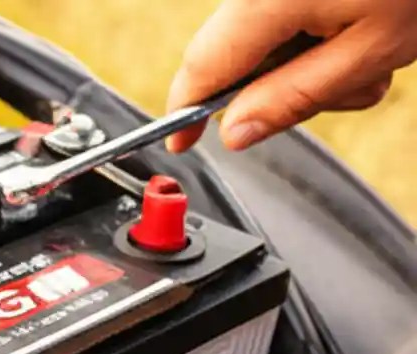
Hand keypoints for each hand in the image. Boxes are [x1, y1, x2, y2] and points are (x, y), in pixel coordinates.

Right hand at [166, 0, 416, 152]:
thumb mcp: (369, 53)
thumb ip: (292, 97)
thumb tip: (234, 131)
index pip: (202, 66)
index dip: (186, 111)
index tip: (180, 143)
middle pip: (230, 53)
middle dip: (272, 85)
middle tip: (337, 87)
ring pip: (259, 36)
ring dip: (301, 59)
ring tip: (362, 48)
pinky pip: (280, 11)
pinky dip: (311, 29)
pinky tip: (355, 21)